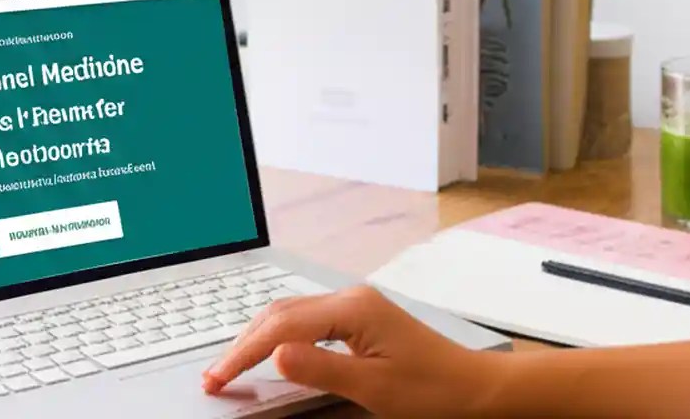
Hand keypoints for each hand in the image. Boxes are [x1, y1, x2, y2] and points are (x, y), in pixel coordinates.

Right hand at [202, 285, 498, 417]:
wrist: (476, 389)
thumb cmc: (433, 390)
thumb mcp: (372, 387)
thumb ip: (320, 369)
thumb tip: (275, 355)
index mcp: (352, 309)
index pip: (281, 327)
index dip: (244, 354)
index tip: (217, 379)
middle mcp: (352, 299)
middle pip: (280, 313)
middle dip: (242, 343)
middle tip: (213, 377)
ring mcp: (357, 308)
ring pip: (291, 316)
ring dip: (258, 340)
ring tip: (230, 367)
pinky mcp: (361, 321)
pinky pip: (308, 323)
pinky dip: (280, 339)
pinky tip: (270, 355)